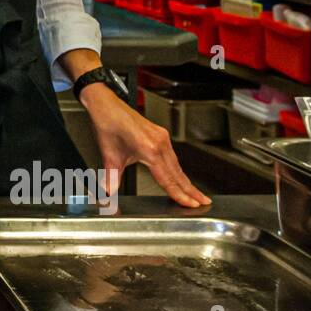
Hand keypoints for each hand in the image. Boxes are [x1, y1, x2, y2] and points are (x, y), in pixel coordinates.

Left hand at [82, 84, 210, 206]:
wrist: (107, 105)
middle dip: (191, 190)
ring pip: (177, 165)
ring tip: (195, 194)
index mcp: (150, 150)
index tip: (191, 204)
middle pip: (178, 173)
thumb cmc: (108, 125)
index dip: (180, 194)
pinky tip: (179, 176)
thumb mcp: (109, 156)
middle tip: (204, 203)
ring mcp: (162, 138)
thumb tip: (108, 193)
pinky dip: (177, 169)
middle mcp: (160, 143)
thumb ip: (111, 178)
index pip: (168, 179)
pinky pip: (172, 156)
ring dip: (186, 180)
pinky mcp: (160, 134)